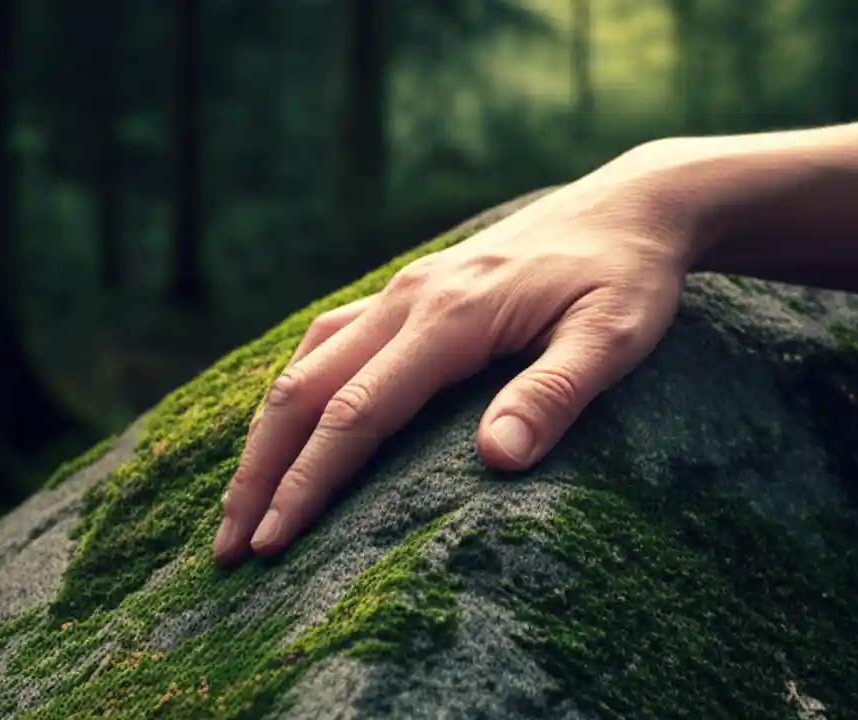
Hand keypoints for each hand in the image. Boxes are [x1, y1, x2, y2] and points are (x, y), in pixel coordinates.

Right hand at [212, 147, 698, 564]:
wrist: (630, 206)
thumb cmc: (628, 277)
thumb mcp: (613, 337)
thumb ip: (555, 394)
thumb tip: (497, 460)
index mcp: (449, 316)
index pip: (355, 412)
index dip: (306, 482)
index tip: (269, 545)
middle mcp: (409, 299)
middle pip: (304, 389)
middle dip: (259, 473)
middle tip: (227, 550)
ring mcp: (405, 291)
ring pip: (306, 363)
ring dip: (266, 435)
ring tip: (241, 503)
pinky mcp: (413, 292)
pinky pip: (330, 340)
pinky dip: (294, 389)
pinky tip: (289, 423)